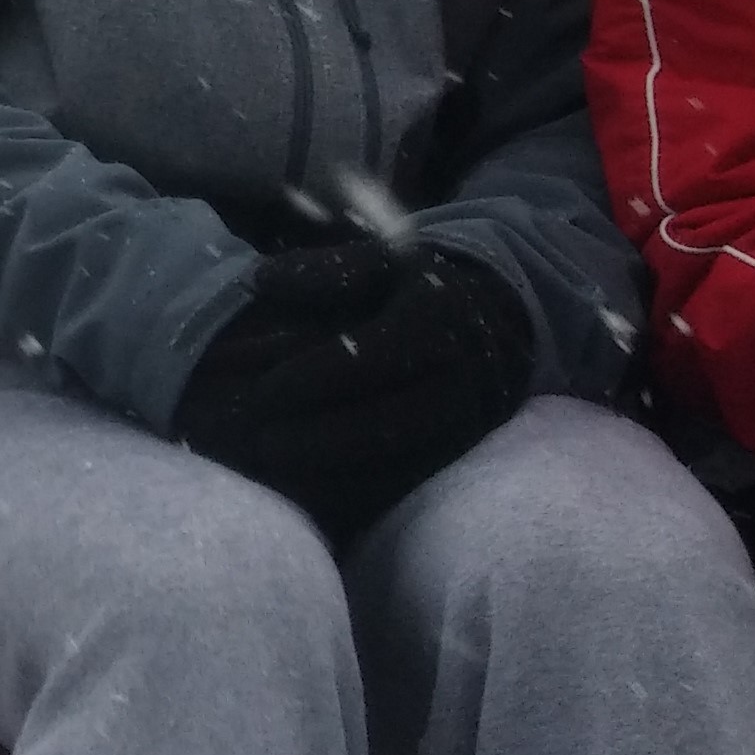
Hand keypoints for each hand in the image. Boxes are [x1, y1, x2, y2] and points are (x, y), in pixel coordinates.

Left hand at [175, 244, 535, 539]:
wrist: (496, 323)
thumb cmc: (410, 289)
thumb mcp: (378, 260)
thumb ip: (324, 267)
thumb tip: (260, 280)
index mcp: (433, 320)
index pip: (366, 359)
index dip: (310, 380)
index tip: (261, 392)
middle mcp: (458, 378)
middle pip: (385, 422)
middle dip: (317, 438)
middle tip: (258, 443)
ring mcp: (466, 424)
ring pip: (401, 465)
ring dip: (336, 474)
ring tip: (276, 472)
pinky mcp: (460, 455)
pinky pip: (411, 485)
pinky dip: (361, 494)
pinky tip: (311, 494)